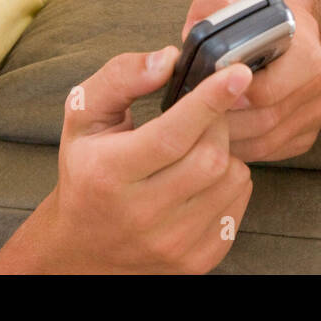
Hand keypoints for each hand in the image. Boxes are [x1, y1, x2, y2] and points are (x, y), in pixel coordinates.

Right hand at [21, 48, 253, 273]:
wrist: (82, 246)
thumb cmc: (87, 169)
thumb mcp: (85, 115)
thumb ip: (122, 77)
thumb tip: (169, 59)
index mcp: (108, 174)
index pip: (171, 135)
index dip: (209, 101)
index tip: (238, 73)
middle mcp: (139, 215)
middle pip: (209, 156)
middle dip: (216, 124)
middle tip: (203, 115)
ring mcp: (170, 244)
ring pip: (231, 179)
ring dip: (224, 153)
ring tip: (196, 149)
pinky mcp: (195, 261)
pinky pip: (238, 206)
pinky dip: (229, 183)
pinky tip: (202, 179)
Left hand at [183, 0, 320, 161]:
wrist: (290, 24)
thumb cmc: (257, 12)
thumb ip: (210, 7)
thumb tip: (188, 38)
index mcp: (307, 52)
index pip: (265, 92)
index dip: (227, 97)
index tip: (201, 94)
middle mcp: (319, 84)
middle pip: (264, 122)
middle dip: (224, 123)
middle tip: (192, 118)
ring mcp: (317, 111)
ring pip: (266, 142)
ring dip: (230, 140)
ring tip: (202, 128)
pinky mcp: (310, 132)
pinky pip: (272, 151)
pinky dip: (244, 148)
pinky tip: (223, 135)